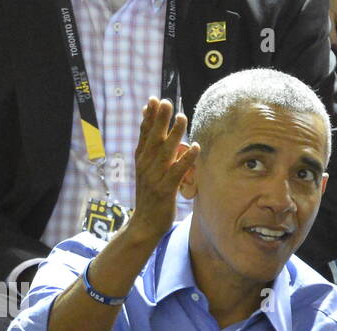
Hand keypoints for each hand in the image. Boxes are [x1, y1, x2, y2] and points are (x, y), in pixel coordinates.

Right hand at [127, 98, 199, 243]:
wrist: (144, 224)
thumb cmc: (150, 197)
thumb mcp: (146, 172)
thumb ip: (150, 154)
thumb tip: (155, 136)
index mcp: (141, 160)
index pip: (144, 134)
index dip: (149, 117)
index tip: (154, 100)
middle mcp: (145, 166)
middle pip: (153, 139)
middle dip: (160, 119)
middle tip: (167, 102)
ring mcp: (154, 177)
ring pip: (165, 152)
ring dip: (174, 134)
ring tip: (182, 117)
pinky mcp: (165, 190)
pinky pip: (177, 171)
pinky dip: (186, 159)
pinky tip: (195, 147)